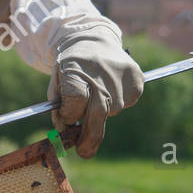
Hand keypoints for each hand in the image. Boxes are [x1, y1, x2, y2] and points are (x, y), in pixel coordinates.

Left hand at [49, 27, 143, 158]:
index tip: (66, 122)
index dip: (70, 116)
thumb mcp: (56, 82)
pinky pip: (126, 103)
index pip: (76, 102)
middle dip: (89, 138)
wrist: (93, 40)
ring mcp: (121, 76)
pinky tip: (109, 88)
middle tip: (83, 153)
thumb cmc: (70, 67)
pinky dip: (116, 103)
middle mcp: (101, 73)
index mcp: (76, 70)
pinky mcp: (136, 79)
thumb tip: (66, 131)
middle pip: (97, 114)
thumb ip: (58, 108)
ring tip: (96, 93)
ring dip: (101, 112)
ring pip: (112, 111)